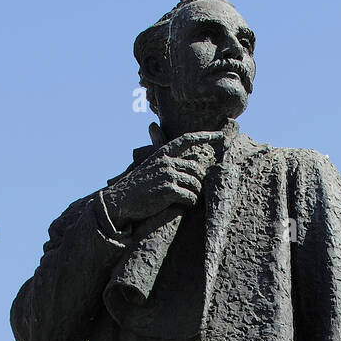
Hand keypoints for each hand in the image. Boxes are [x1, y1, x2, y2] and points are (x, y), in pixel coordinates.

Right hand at [104, 132, 220, 228]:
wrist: (120, 201)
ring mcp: (167, 174)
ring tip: (185, 200)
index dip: (204, 136)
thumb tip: (188, 163)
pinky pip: (191, 197)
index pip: (186, 139)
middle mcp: (166, 161)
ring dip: (194, 194)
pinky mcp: (168, 190)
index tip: (220, 136)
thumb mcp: (150, 168)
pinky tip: (183, 205)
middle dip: (198, 182)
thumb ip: (168, 162)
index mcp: (162, 153)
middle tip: (193, 192)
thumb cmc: (137, 187)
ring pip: (196, 184)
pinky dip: (190, 203)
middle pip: (196, 169)